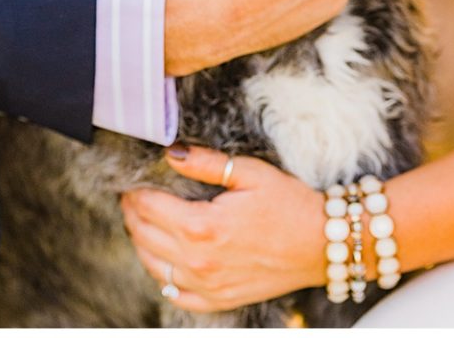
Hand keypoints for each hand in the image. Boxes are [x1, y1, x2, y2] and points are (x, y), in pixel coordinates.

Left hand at [121, 146, 324, 313]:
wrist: (322, 244)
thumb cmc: (291, 203)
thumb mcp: (251, 173)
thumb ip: (206, 164)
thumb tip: (171, 153)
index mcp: (202, 226)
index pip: (147, 207)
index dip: (134, 193)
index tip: (131, 183)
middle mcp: (197, 261)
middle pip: (143, 236)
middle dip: (133, 215)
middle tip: (132, 200)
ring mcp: (205, 285)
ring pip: (153, 267)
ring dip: (142, 243)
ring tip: (144, 225)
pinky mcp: (217, 300)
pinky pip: (175, 294)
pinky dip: (163, 277)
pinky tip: (165, 262)